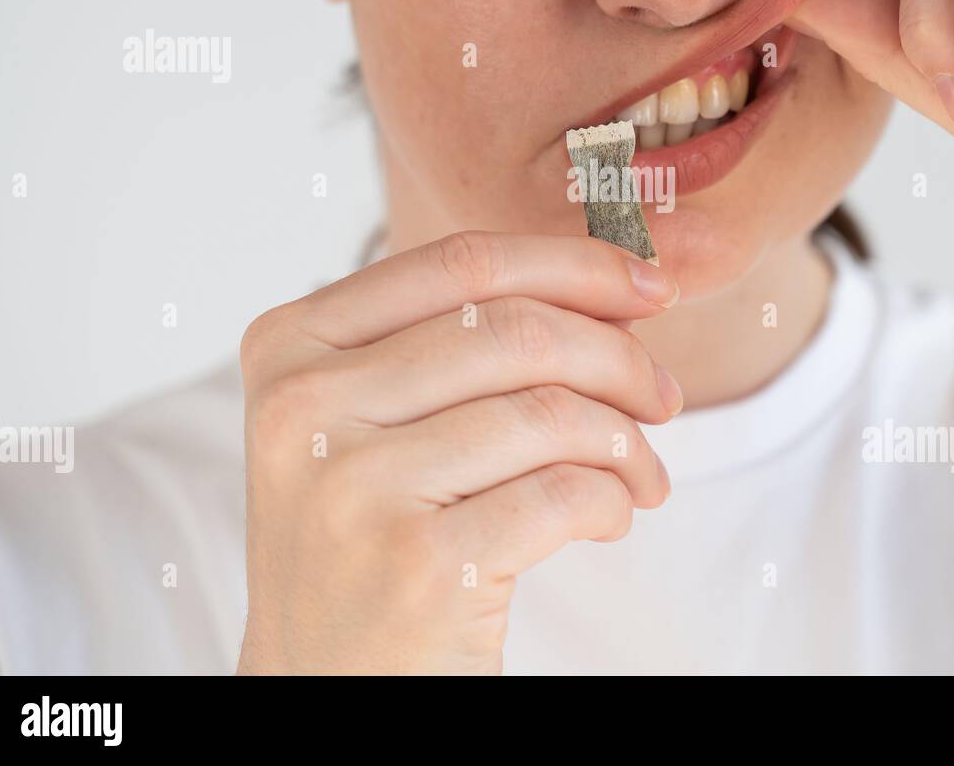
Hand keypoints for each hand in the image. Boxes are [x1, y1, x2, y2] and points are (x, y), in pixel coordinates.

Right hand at [235, 232, 681, 673]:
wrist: (328, 689)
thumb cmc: (367, 542)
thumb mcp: (375, 421)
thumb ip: (460, 344)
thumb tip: (614, 289)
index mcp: (290, 346)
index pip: (462, 263)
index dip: (577, 265)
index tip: (651, 287)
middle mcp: (304, 408)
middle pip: (516, 331)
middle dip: (620, 358)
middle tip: (663, 395)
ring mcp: (353, 486)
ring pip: (550, 411)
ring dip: (627, 441)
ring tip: (642, 474)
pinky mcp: (418, 565)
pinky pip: (566, 494)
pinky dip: (613, 499)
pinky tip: (611, 516)